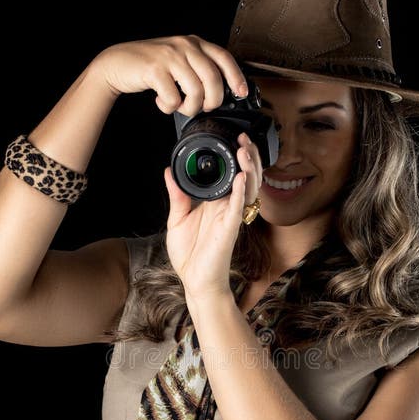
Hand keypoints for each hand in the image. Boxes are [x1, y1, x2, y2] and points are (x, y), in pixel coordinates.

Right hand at [91, 35, 247, 113]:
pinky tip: (162, 102)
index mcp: (194, 43)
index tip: (241, 93)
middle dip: (211, 101)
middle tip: (201, 107)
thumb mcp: (179, 60)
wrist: (118, 63)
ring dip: (188, 107)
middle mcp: (184, 46)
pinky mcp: (155, 69)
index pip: (224, 58)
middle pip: (213, 80)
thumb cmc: (151, 66)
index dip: (236, 77)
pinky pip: (173, 97)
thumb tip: (221, 90)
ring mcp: (170, 56)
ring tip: (178, 106)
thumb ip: (198, 68)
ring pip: (195, 91)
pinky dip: (168, 107)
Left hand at [165, 132, 262, 306]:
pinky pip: (238, 207)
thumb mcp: (177, 219)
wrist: (195, 281)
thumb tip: (169, 171)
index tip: (230, 139)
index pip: (230, 174)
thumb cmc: (190, 255)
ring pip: (248, 187)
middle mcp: (226, 207)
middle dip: (248, 156)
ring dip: (249, 168)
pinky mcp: (230, 228)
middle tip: (243, 138)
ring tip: (245, 150)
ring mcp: (231, 216)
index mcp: (215, 203)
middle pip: (246, 176)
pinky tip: (242, 177)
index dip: (234, 156)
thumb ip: (177, 195)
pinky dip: (242, 190)